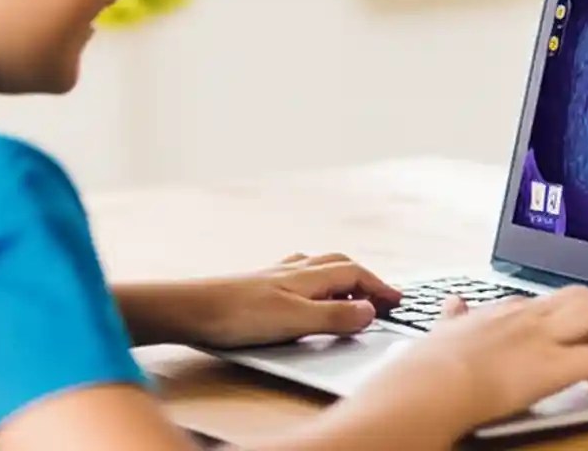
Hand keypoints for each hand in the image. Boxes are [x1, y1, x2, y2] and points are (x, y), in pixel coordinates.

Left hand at [116, 253, 401, 348]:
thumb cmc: (239, 315)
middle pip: (341, 264)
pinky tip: (305, 289)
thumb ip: (335, 318)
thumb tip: (370, 311)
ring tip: (350, 293)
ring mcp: (275, 274)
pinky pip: (298, 273)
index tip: (398, 300)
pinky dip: (315, 279)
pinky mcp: (258, 283)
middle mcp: (295, 269)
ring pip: (319, 267)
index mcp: (309, 275)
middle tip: (382, 297)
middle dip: (365, 278)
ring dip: (341, 276)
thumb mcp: (295, 321)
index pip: (356, 275)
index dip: (380, 287)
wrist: (189, 308)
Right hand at [326, 286, 587, 445]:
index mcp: (499, 311)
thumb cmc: (427, 366)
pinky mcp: (554, 366)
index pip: (538, 303)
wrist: (430, 385)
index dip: (551, 322)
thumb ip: (452, 318)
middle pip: (578, 295)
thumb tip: (453, 304)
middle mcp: (526, 317)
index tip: (550, 338)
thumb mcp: (440, 331)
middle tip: (584, 346)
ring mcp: (542, 338)